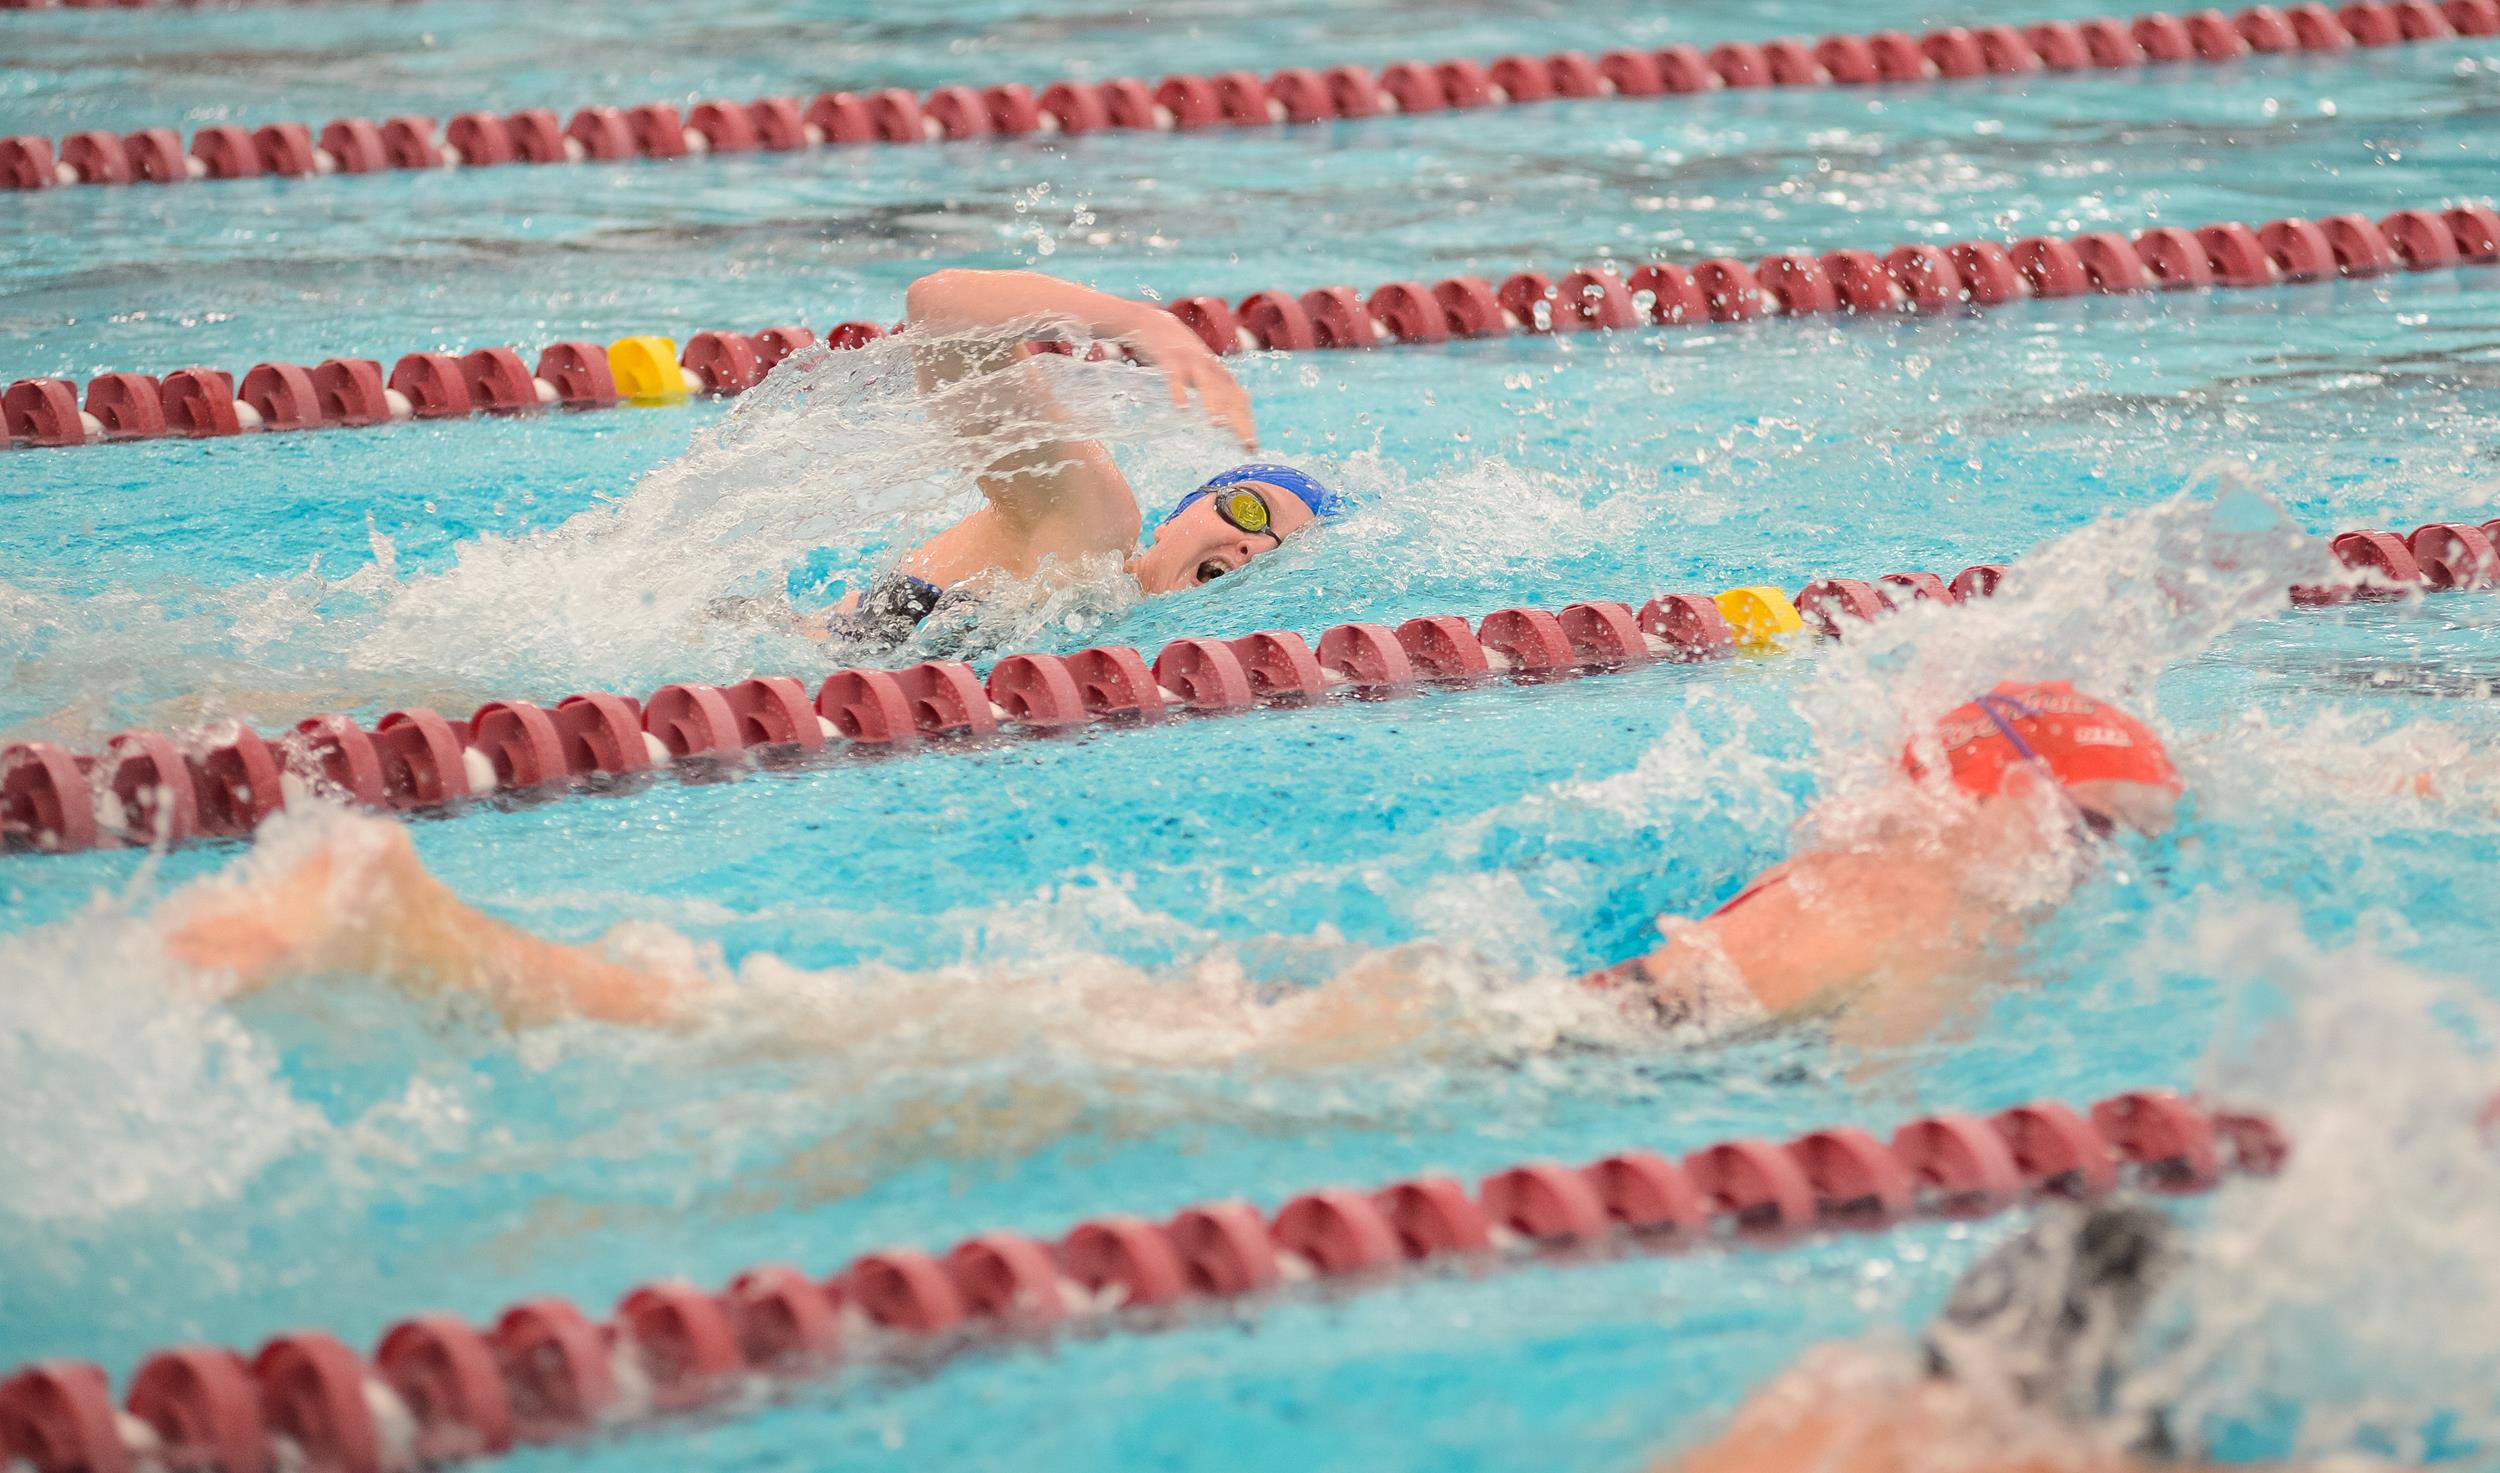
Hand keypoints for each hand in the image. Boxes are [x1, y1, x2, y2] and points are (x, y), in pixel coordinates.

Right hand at [1124, 310, 1256, 449]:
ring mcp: (1191, 360)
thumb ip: (1213, 389)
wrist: (1151, 322)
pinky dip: (1179, 390)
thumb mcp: (1199, 370)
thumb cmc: (1176, 353)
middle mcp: (1210, 366)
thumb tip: (1228, 415)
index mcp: (1217, 373)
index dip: (1247, 423)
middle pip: (1229, 395)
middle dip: (1239, 420)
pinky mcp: (1170, 356)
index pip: (1239, 400)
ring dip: (1214, 404)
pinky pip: (1175, 375)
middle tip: (1245, 444)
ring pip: (1207, 383)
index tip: (1250, 449)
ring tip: (1218, 426)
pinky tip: (1181, 408)